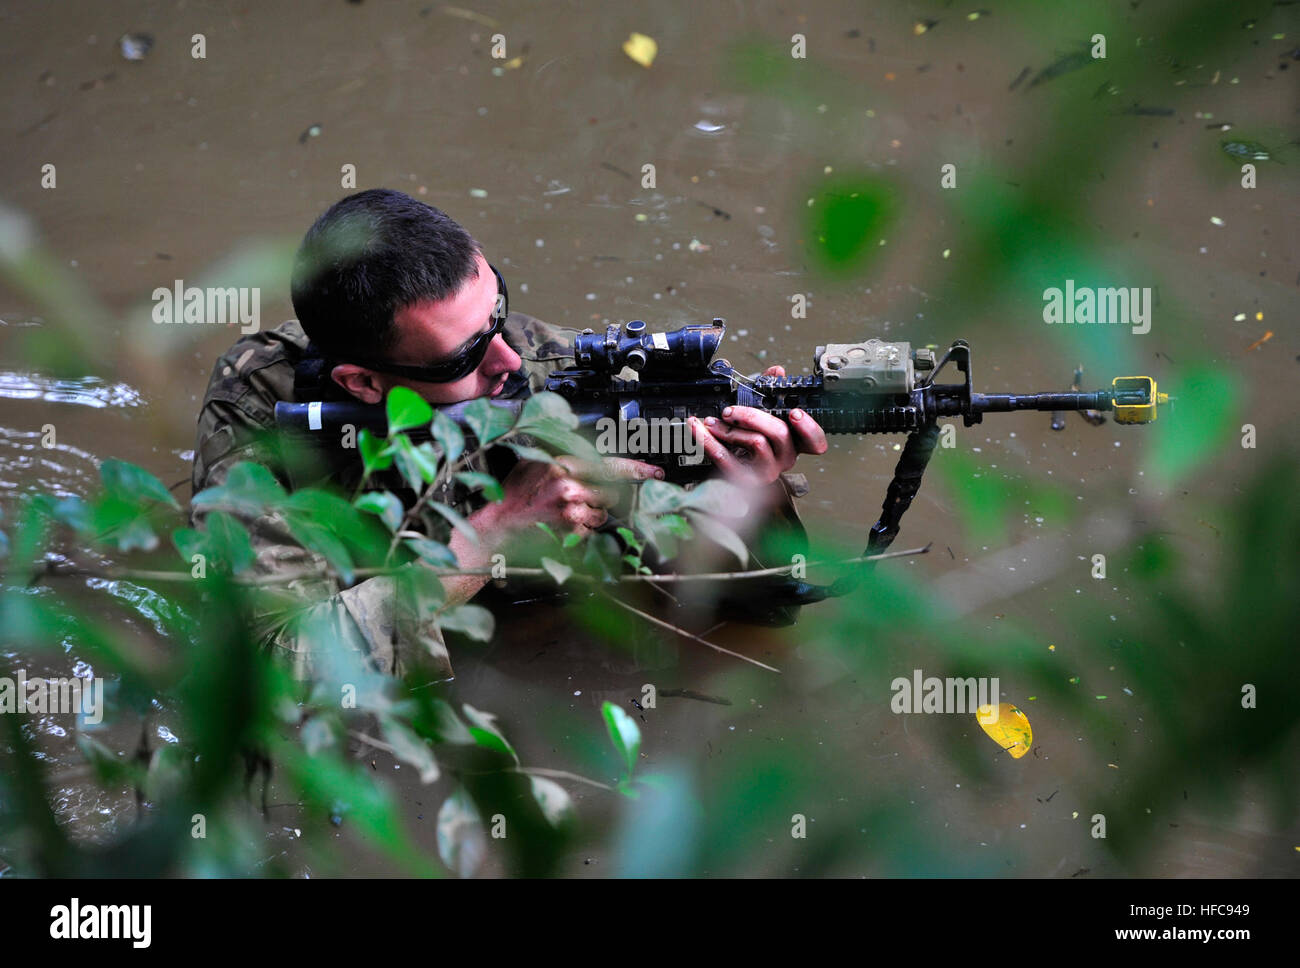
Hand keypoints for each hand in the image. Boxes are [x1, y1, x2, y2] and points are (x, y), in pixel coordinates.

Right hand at [473, 455, 662, 549]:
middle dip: (602, 497)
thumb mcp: (536, 463)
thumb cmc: (515, 496)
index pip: (610, 464)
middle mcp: (569, 486)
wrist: (499, 526)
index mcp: (562, 465)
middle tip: (581, 499)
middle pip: (610, 492)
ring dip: (591, 515)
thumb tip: (594, 457)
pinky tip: (560, 526)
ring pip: (602, 514)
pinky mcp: (570, 533)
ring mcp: (571, 511)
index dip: (636, 469)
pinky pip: (590, 531)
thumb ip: (565, 458)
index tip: (654, 472)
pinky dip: (580, 530)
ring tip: (565, 513)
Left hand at [686, 364, 827, 486]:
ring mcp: (766, 471)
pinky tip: (698, 428)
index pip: (815, 442)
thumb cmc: (748, 441)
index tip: (795, 413)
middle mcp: (784, 459)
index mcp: (794, 443)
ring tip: (712, 420)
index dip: (809, 428)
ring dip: (729, 427)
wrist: (727, 470)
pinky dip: (708, 440)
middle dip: (754, 415)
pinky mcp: (743, 479)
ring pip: (755, 442)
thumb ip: (769, 392)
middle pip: (780, 433)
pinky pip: (725, 457)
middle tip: (731, 410)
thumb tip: (777, 371)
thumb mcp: (761, 414)